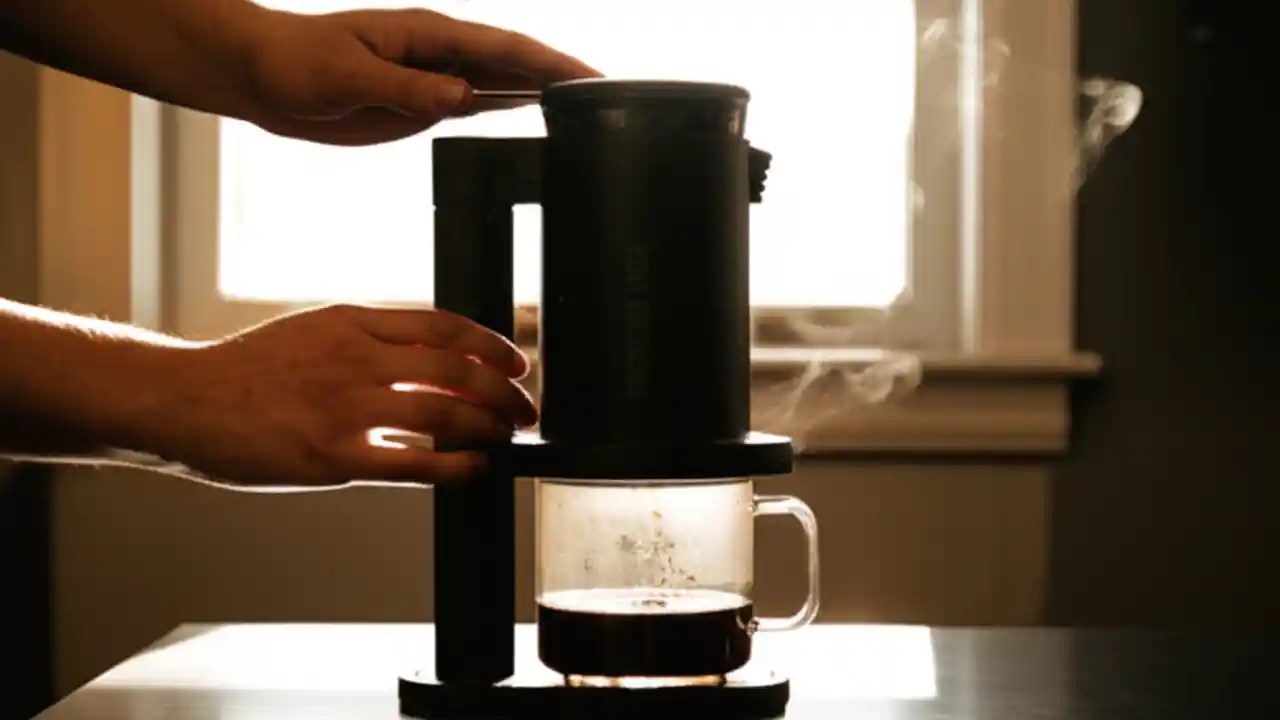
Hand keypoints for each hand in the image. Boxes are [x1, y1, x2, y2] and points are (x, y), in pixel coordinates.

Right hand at [142, 304, 536, 487]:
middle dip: (504, 390)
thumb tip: (431, 362)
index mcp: (353, 323)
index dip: (492, 345)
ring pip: (444, 412)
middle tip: (525, 407)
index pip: (444, 326)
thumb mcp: (313, 332)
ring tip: (506, 436)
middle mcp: (356, 358)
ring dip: (488, 425)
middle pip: (457, 369)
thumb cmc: (246, 372)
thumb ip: (369, 342)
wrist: (183, 400)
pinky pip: (414, 463)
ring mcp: (346, 407)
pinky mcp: (333, 456)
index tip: (517, 362)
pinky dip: (456, 465)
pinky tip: (475, 467)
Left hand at [239, 6, 600, 144]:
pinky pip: (476, 104)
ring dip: (540, 92)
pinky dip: (509, 109)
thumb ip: (407, 88)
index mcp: (428, 35)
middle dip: (561, 76)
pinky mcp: (421, 103)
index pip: (503, 48)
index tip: (590, 79)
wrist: (259, 75)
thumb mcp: (349, 76)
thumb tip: (464, 96)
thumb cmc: (294, 62)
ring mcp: (434, 77)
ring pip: (501, 83)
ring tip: (586, 108)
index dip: (550, 63)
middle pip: (514, 63)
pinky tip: (535, 115)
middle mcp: (440, 53)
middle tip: (609, 96)